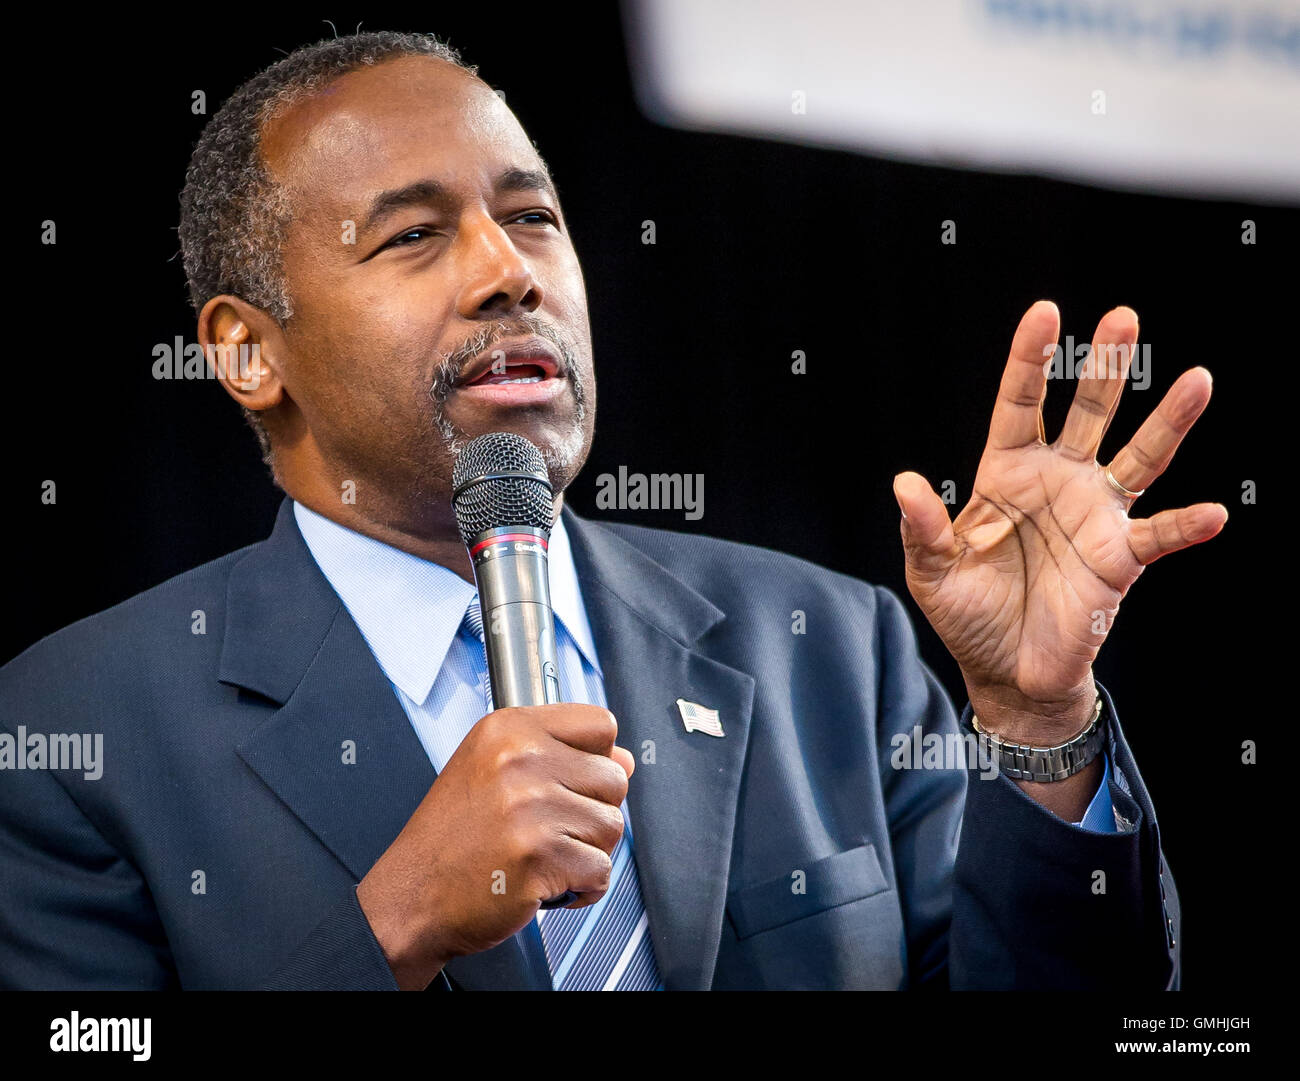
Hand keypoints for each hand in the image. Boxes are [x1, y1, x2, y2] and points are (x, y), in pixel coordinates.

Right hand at [356, 703, 633, 988]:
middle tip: (547, 829)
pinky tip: (546, 883)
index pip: (599, 724)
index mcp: (507, 729)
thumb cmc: (451, 838)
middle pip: (614, 779)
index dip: (595, 758)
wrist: (411, 897)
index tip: (570, 781)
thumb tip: (625, 760)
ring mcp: (529, 808)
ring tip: (542, 855)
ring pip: (612, 827)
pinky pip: (601, 871)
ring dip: (586, 852)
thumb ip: (559, 756)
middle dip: (591, 813)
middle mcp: (519, 760)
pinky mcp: (539, 857)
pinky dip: (582, 887)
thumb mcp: (492, 771)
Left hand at [894, 301, 1225, 741]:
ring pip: (1138, 456)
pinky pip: (1159, 535)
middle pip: (1086, 413)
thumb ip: (921, 528)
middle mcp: (1058, 482)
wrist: (1006, 670)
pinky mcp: (1120, 557)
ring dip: (1168, 422)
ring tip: (1198, 378)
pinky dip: (1186, 526)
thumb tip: (904, 482)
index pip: (1019, 405)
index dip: (1030, 361)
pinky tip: (1213, 513)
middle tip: (1124, 316)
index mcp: (1006, 474)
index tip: (1045, 313)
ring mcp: (1094, 515)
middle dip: (1106, 366)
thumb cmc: (968, 614)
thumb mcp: (931, 572)